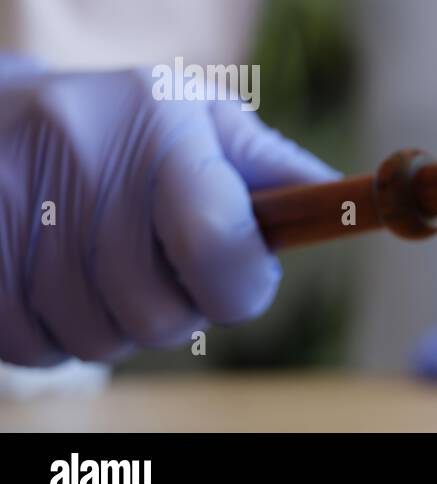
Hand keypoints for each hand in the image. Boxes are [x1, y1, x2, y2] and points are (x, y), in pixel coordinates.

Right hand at [0, 56, 337, 365]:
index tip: (236, 280)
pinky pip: (35, 349)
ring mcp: (14, 206)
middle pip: (161, 316)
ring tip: (98, 263)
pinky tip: (49, 278)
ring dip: (113, 323)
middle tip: (157, 263)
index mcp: (163, 125)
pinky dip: (54, 334)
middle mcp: (83, 158)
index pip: (221, 247)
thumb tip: (344, 207)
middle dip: (175, 307)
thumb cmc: (128, 129)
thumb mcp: (199, 121)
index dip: (240, 287)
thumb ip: (272, 170)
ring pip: (99, 341)